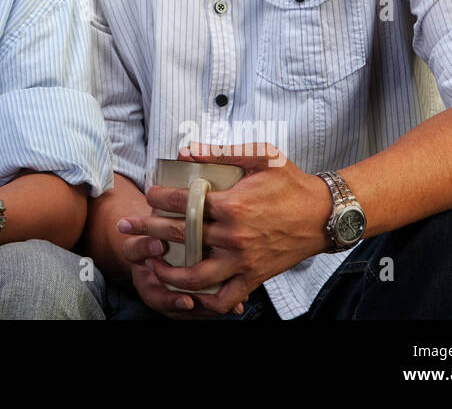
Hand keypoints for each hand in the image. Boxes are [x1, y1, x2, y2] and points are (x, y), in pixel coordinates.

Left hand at [123, 143, 329, 315]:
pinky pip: (225, 298)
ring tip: (150, 264)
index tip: (149, 194)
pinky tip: (188, 293)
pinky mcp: (254, 277)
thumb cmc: (292, 182)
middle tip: (127, 227)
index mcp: (232, 205)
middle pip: (180, 236)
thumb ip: (219, 152)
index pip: (183, 202)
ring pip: (196, 276)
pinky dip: (205, 300)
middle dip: (147, 230)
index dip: (159, 197)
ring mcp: (243, 260)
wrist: (324, 215)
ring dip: (168, 272)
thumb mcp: (260, 156)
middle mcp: (234, 236)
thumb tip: (183, 151)